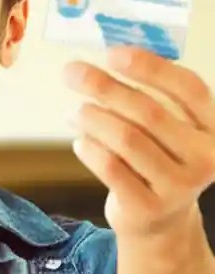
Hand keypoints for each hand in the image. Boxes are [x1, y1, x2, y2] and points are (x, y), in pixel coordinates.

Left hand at [64, 46, 214, 239]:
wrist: (160, 220)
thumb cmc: (159, 160)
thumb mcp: (168, 129)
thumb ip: (150, 98)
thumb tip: (105, 62)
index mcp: (214, 128)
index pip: (189, 88)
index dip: (151, 67)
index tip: (113, 53)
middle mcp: (205, 157)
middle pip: (150, 112)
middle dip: (105, 87)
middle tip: (72, 72)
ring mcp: (179, 186)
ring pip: (127, 140)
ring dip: (93, 118)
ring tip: (74, 111)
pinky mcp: (148, 207)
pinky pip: (111, 168)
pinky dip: (90, 149)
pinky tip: (80, 140)